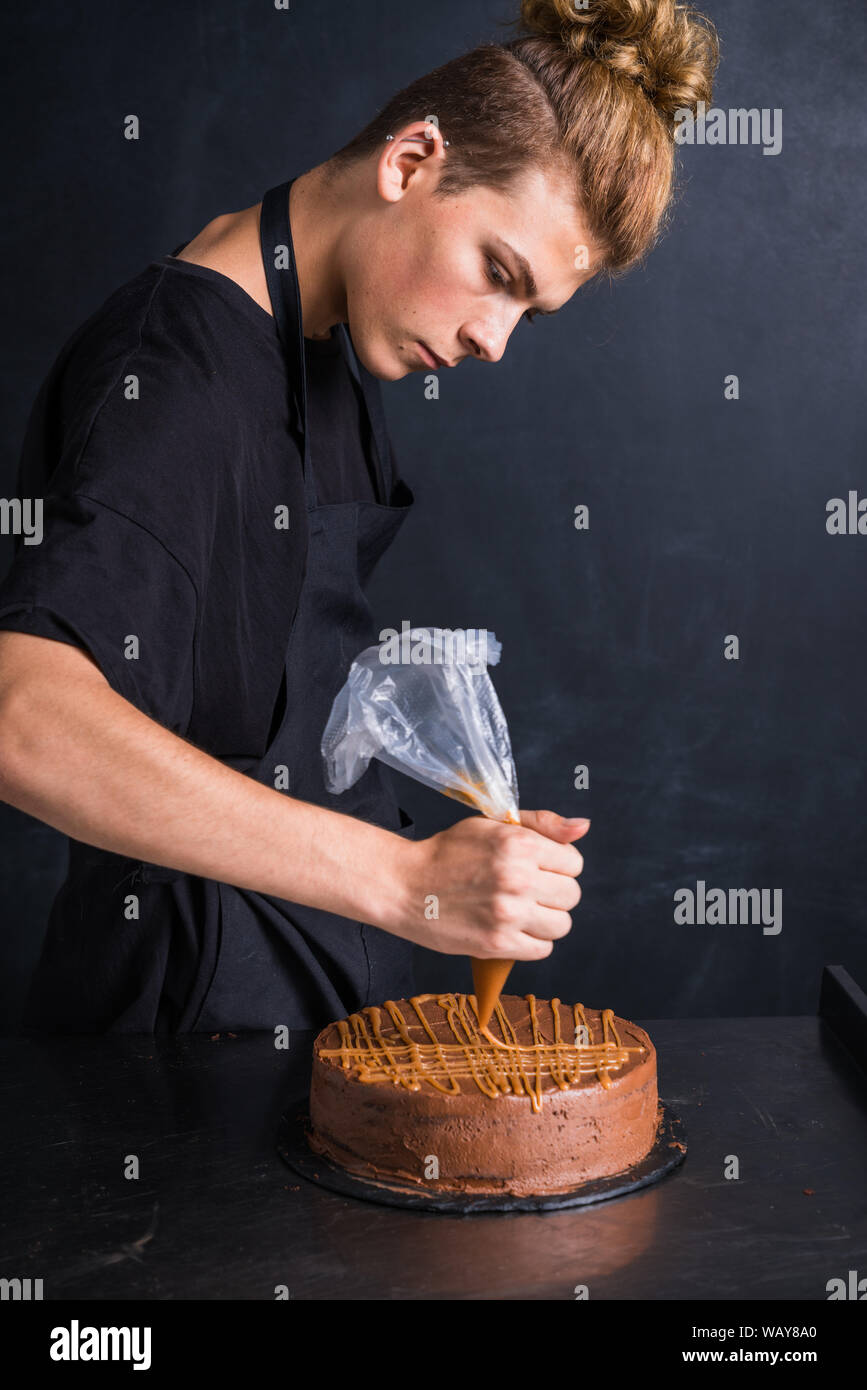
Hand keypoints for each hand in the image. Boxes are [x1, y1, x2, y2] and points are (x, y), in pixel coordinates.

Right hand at [392, 811, 588, 959]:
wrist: (404, 886)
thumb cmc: (448, 852)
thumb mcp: (493, 824)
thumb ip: (542, 823)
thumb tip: (583, 826)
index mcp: (518, 844)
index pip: (574, 863)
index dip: (559, 866)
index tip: (539, 869)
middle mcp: (517, 878)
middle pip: (572, 895)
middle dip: (554, 893)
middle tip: (528, 891)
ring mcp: (508, 913)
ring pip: (562, 925)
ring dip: (546, 921)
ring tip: (522, 912)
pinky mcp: (498, 943)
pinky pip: (543, 949)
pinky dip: (532, 942)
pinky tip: (513, 929)